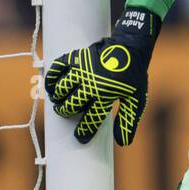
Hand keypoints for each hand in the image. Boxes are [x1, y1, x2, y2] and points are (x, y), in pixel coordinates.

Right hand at [44, 6, 159, 145]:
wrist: (131, 46)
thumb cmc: (134, 75)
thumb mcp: (136, 99)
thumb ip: (128, 120)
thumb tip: (123, 143)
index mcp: (106, 95)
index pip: (91, 119)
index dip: (84, 132)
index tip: (80, 138)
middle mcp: (91, 83)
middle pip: (71, 105)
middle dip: (67, 112)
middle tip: (66, 112)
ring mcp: (82, 70)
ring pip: (61, 89)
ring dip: (59, 98)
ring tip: (60, 101)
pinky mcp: (76, 58)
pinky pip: (57, 68)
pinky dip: (52, 78)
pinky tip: (53, 86)